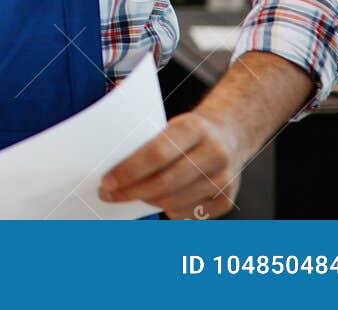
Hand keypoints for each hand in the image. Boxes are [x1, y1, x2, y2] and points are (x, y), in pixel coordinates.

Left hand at [99, 111, 245, 218]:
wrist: (231, 134)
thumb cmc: (189, 131)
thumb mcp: (171, 122)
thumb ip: (147, 140)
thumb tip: (109, 160)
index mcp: (195, 128)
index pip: (157, 154)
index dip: (128, 170)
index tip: (106, 180)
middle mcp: (214, 154)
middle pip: (164, 183)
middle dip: (130, 192)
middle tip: (108, 194)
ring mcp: (224, 179)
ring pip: (174, 201)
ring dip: (146, 201)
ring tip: (129, 195)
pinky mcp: (227, 199)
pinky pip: (187, 214)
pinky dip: (167, 210)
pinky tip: (156, 200)